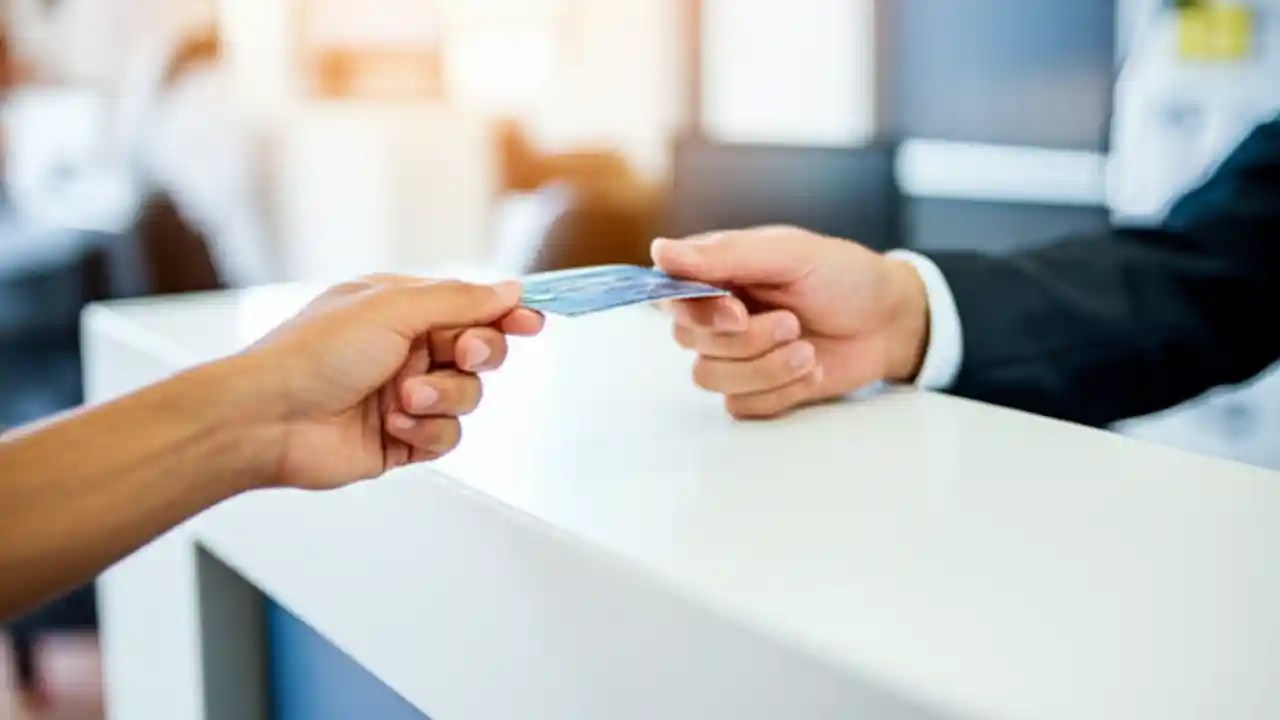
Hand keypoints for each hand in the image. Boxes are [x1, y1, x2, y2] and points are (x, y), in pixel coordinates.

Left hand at [235, 275, 543, 489]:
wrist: (266, 419)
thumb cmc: (311, 354)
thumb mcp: (392, 307)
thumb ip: (459, 300)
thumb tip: (509, 291)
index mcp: (400, 309)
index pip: (470, 307)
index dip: (505, 314)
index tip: (532, 321)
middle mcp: (406, 351)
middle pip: (479, 351)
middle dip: (477, 354)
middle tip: (459, 355)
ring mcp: (405, 397)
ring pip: (468, 397)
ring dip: (444, 397)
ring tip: (404, 399)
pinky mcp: (403, 440)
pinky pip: (447, 436)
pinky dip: (428, 431)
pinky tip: (395, 426)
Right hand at [652, 227, 928, 418]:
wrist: (890, 323)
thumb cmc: (843, 276)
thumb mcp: (789, 254)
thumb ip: (725, 255)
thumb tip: (658, 251)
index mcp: (717, 273)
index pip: (669, 295)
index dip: (697, 311)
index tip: (737, 313)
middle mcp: (717, 314)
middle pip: (688, 341)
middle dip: (746, 340)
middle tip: (792, 323)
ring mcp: (734, 356)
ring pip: (710, 378)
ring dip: (766, 368)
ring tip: (808, 350)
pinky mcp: (755, 391)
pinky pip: (740, 405)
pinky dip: (781, 392)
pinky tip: (812, 371)